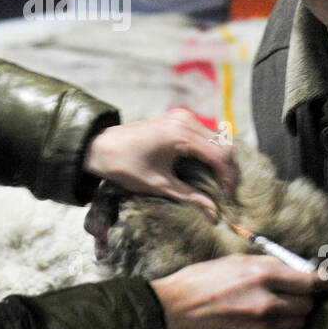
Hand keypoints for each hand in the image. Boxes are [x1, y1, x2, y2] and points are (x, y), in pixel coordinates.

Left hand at [83, 107, 234, 215]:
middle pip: (223, 144)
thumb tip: (213, 212)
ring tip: (216, 183)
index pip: (219, 155)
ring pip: (217, 138)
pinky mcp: (178, 118)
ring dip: (220, 160)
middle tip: (224, 193)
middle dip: (227, 170)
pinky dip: (210, 151)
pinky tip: (205, 169)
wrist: (100, 147)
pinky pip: (205, 134)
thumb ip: (189, 196)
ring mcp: (182, 116)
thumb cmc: (125, 165)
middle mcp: (185, 120)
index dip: (227, 179)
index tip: (227, 199)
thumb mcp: (158, 184)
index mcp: (180, 135)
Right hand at [149, 253, 327, 328]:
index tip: (323, 280)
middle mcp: (267, 302)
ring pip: (296, 321)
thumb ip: (268, 265)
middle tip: (295, 289)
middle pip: (307, 304)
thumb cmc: (202, 279)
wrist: (177, 310)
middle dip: (305, 297)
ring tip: (276, 302)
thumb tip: (293, 270)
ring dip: (292, 312)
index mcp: (263, 275)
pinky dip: (273, 324)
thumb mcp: (235, 260)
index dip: (320, 281)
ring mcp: (262, 326)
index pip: (308, 282)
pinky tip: (254, 314)